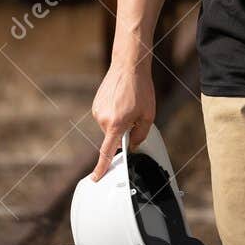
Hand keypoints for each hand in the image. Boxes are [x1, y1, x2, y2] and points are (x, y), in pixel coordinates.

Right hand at [89, 56, 154, 179]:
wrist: (129, 66)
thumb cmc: (141, 89)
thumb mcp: (148, 114)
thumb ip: (140, 134)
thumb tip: (132, 145)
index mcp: (116, 124)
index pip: (107, 151)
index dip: (102, 167)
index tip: (96, 178)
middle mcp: (102, 119)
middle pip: (113, 137)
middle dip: (123, 132)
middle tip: (135, 115)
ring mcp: (97, 111)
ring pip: (109, 126)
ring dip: (119, 121)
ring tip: (128, 104)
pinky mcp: (96, 105)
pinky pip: (106, 117)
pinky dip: (114, 113)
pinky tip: (122, 101)